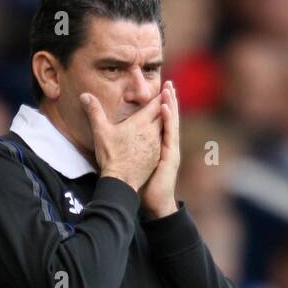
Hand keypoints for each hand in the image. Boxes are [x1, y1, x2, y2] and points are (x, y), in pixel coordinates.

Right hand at [80, 90, 162, 193]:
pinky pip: (161, 143)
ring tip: (164, 115)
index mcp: (141, 122)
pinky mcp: (156, 158)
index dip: (162, 95)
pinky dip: (162, 136)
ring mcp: (156, 146)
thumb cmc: (111, 155)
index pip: (156, 104)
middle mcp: (152, 132)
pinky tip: (159, 136)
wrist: (121, 181)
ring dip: (165, 121)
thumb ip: (94, 112)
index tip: (167, 87)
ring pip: (164, 129)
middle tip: (170, 96)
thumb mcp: (101, 132)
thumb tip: (84, 96)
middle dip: (167, 105)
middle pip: (164, 114)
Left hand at [139, 79, 179, 219]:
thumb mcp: (134, 163)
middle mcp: (166, 145)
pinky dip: (169, 119)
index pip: (160, 122)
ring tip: (169, 89)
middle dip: (169, 101)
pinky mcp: (171, 155)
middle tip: (168, 83)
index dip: (160, 107)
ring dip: (171, 105)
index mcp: (158, 145)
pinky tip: (166, 107)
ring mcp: (170, 150)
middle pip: (168, 118)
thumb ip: (128, 150)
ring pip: (171, 122)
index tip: (158, 91)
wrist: (154, 203)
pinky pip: (170, 133)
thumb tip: (115, 140)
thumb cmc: (144, 185)